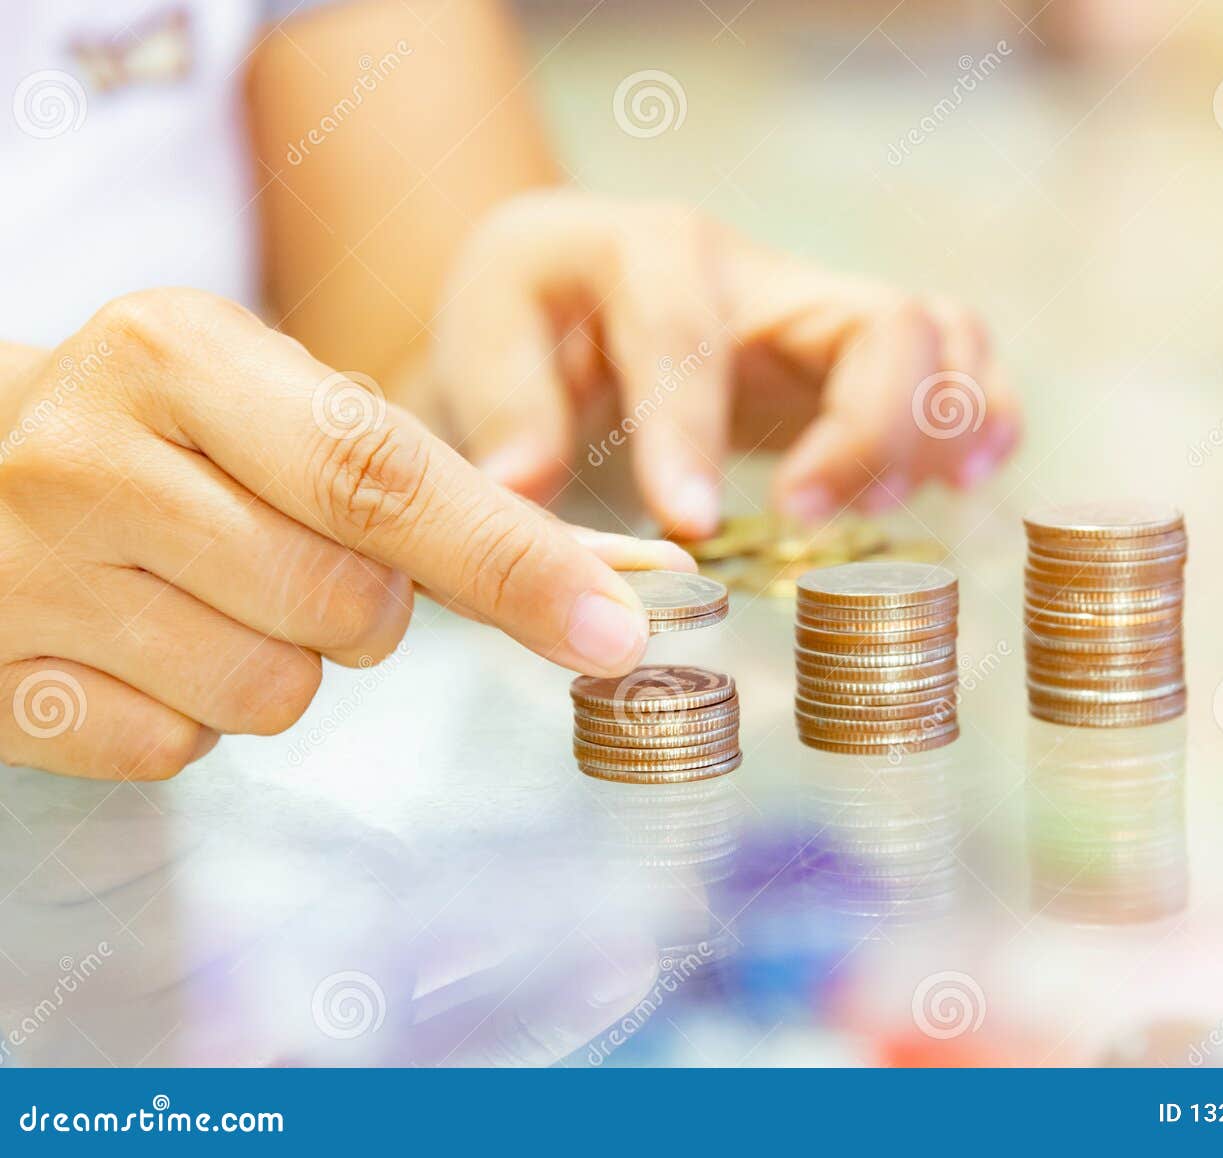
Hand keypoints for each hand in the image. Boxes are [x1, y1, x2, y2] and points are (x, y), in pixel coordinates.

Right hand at [0, 289, 688, 780]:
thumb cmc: (174, 436)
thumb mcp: (281, 402)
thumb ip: (430, 481)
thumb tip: (602, 594)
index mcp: (174, 350)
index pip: (384, 479)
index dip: (512, 563)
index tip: (614, 629)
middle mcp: (83, 454)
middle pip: (343, 603)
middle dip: (371, 605)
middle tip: (303, 557)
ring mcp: (19, 575)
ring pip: (272, 694)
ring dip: (284, 662)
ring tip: (214, 594)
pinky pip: (179, 750)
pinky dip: (195, 714)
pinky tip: (147, 644)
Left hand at [431, 191, 1021, 537]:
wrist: (576, 303)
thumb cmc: (531, 323)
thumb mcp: (483, 340)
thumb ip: (503, 407)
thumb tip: (522, 488)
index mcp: (652, 251)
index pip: (689, 327)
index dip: (691, 427)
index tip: (684, 523)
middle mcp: (762, 271)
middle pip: (878, 320)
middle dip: (866, 430)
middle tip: (803, 518)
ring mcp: (824, 308)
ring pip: (942, 335)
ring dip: (936, 430)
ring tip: (885, 506)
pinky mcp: (859, 354)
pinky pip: (961, 361)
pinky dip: (981, 419)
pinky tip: (959, 482)